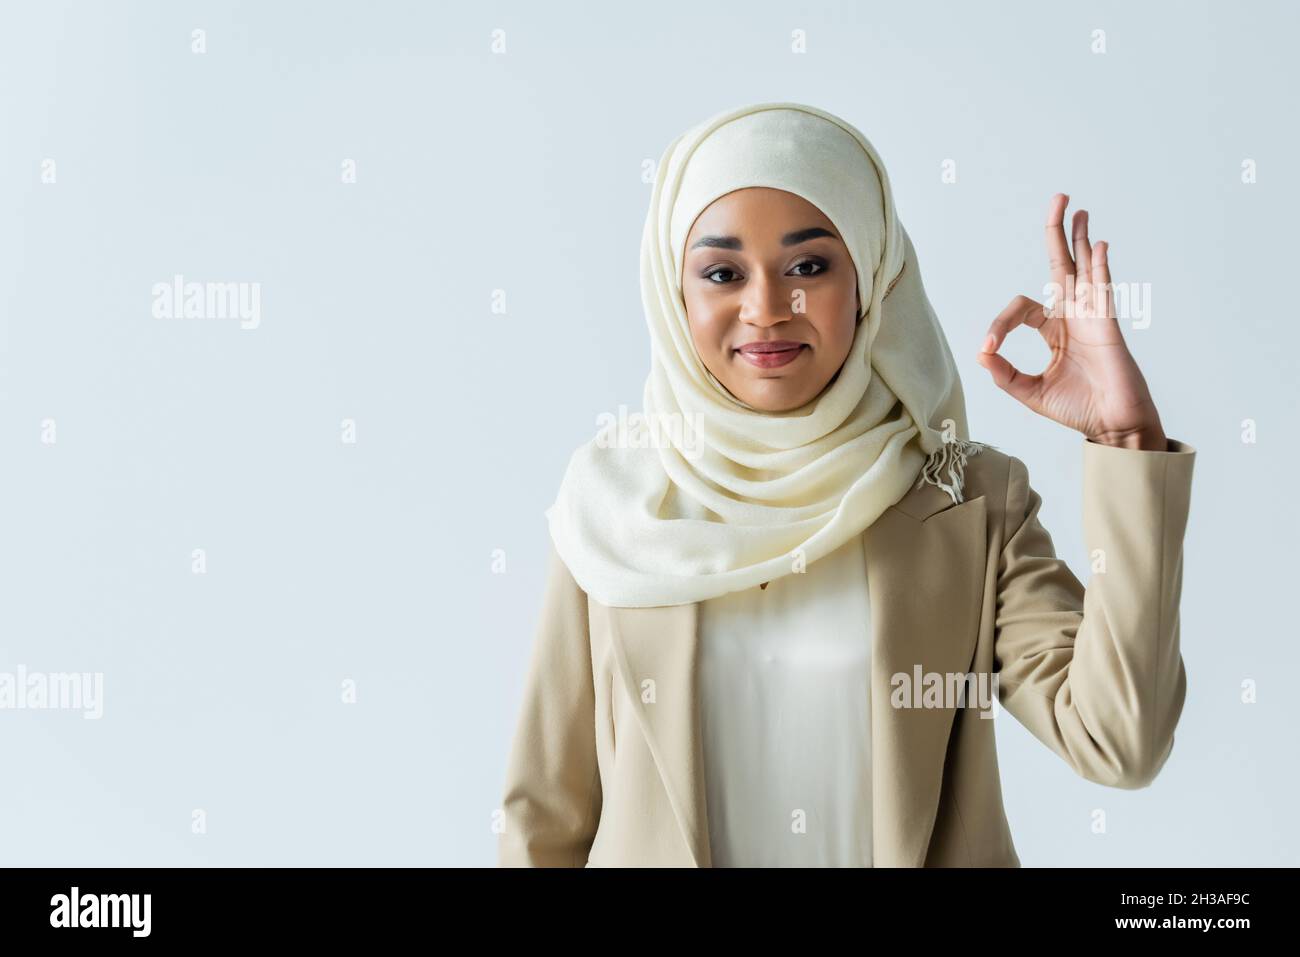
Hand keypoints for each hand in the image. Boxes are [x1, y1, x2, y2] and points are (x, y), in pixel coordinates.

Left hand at [975, 193, 1166, 450]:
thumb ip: (1004, 375)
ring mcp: (1092, 316)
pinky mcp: (1107, 324)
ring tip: (1075, 208)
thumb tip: (980, 354)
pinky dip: (1098, 266)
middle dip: (1056, 233)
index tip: (988, 349)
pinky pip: (1102, 289)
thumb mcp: (1029, 392)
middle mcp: (1073, 316)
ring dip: (1078, 237)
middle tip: (1058, 199)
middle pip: (1061, 265)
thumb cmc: (1078, 408)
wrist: (1112, 426)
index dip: (1000, 324)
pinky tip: (1095, 244)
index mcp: (1054, 330)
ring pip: (1084, 268)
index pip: (1021, 309)